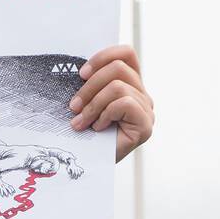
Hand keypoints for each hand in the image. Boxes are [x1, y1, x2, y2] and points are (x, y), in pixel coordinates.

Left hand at [68, 44, 153, 162]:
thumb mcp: (85, 103)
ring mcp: (146, 109)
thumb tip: (80, 69)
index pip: (126, 54)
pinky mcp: (145, 125)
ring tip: (80, 123)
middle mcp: (141, 94)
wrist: (87, 165)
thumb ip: (90, 84)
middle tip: (73, 107)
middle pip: (118, 68)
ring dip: (92, 105)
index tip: (80, 74)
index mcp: (129, 84)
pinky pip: (123, 103)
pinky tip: (98, 128)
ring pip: (117, 87)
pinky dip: (104, 114)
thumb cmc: (84, 134)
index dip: (103, 57)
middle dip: (89, 87)